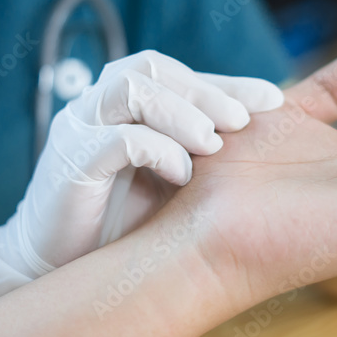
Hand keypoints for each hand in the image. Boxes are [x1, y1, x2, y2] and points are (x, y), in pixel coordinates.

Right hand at [0, 50, 282, 323]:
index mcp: (126, 104)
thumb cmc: (126, 222)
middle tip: (245, 120)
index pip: (178, 72)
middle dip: (205, 90)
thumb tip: (270, 134)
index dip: (226, 82)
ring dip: (180, 113)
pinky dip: (155, 150)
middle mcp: (99, 107)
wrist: (63, 268)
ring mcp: (79, 130)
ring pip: (129, 89)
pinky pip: (113, 139)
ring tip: (215, 145)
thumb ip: (207, 150)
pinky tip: (182, 174)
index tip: (274, 100)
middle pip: (152, 67)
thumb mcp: (176, 178)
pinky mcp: (67, 164)